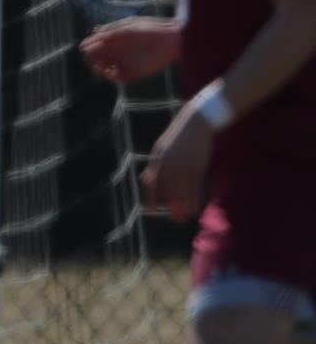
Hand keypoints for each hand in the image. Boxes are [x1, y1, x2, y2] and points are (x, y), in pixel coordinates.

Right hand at [79, 17, 179, 84]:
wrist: (171, 40)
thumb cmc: (149, 30)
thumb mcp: (126, 27)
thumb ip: (108, 32)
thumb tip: (90, 38)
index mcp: (114, 40)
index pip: (93, 46)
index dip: (87, 47)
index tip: (87, 47)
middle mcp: (117, 52)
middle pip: (95, 59)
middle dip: (90, 59)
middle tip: (92, 58)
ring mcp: (124, 63)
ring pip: (102, 70)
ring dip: (97, 69)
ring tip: (102, 65)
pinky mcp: (132, 73)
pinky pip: (115, 78)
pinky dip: (108, 75)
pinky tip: (111, 70)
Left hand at [141, 105, 213, 222]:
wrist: (196, 122)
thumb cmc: (177, 137)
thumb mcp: (161, 149)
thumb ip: (153, 166)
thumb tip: (145, 180)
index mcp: (158, 159)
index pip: (153, 183)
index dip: (153, 198)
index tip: (154, 211)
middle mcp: (169, 163)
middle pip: (168, 191)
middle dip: (171, 207)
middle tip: (173, 220)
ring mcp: (184, 164)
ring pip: (183, 191)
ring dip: (184, 206)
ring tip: (186, 217)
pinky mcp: (198, 165)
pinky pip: (195, 186)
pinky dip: (195, 198)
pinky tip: (196, 207)